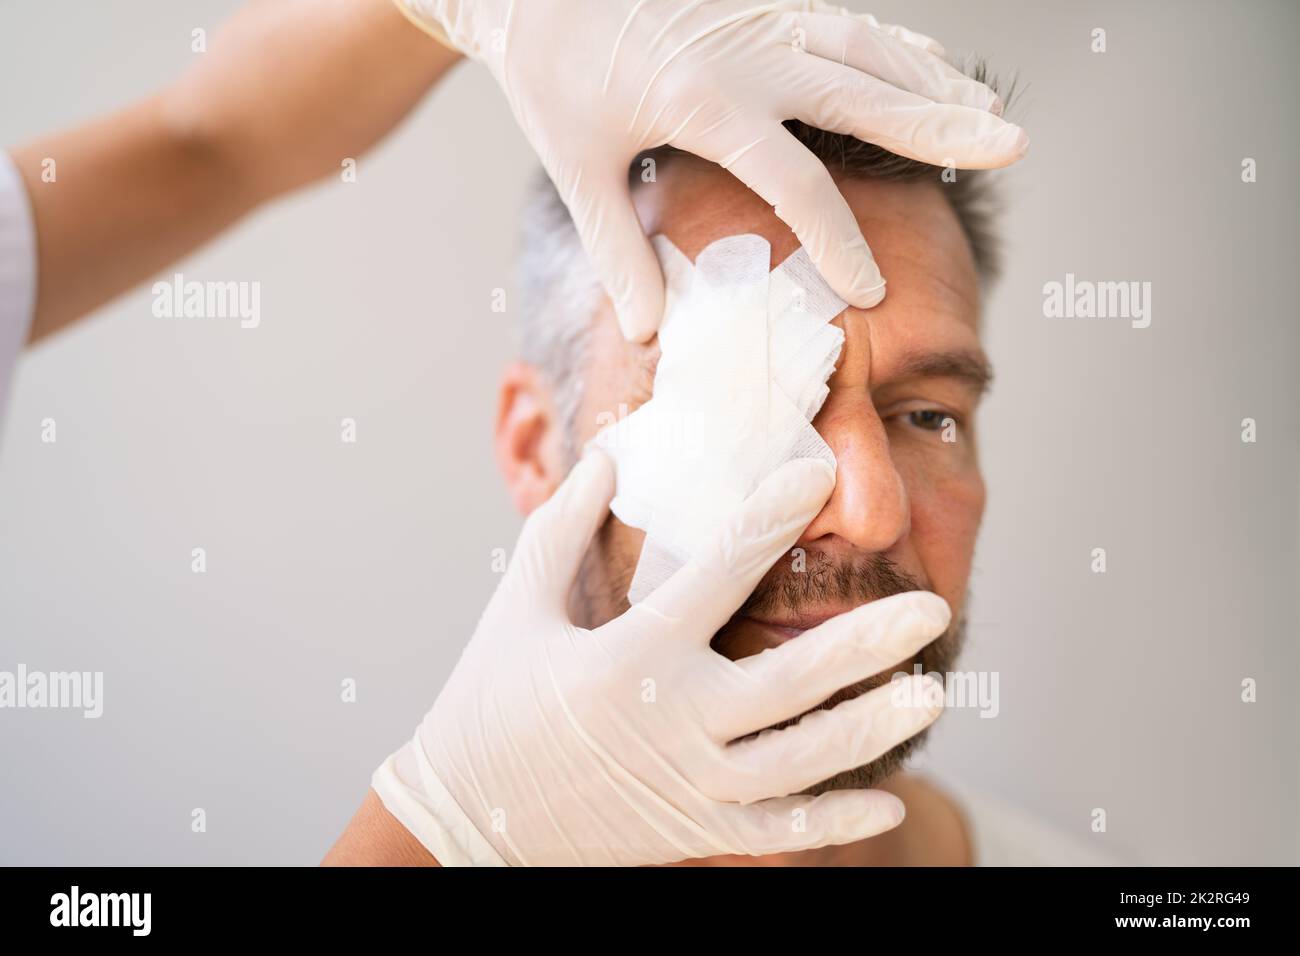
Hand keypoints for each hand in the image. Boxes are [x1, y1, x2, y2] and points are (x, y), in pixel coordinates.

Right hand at [372, 451, 950, 865]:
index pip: (716, 575)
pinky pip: (777, 833)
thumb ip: (564, 525)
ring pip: (800, 761)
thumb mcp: (520, 604)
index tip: (816, 473)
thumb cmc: (491, 698)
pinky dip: (834, 824)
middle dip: (867, 644)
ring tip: (931, 691)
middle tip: (931, 606)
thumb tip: (608, 455)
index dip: (770, 518)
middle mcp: (668, 723)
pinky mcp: (691, 828)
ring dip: (870, 728)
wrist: (467, 817)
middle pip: (788, 682)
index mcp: (626, 658)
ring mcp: (685, 785)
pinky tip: (888, 800)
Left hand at [395, 0, 1026, 340]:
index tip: (873, 291)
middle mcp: (749, 53)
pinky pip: (845, 21)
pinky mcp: (758, 1)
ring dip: (933, 81)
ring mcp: (759, 18)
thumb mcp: (576, 169)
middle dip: (942, 126)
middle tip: (1011, 147)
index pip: (798, 181)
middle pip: (867, 93)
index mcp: (706, 103)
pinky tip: (928, 63)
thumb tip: (650, 331)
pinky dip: (895, 45)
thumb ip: (619, 250)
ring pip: (868, 47)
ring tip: (991, 113)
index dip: (839, 240)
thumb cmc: (550, 74)